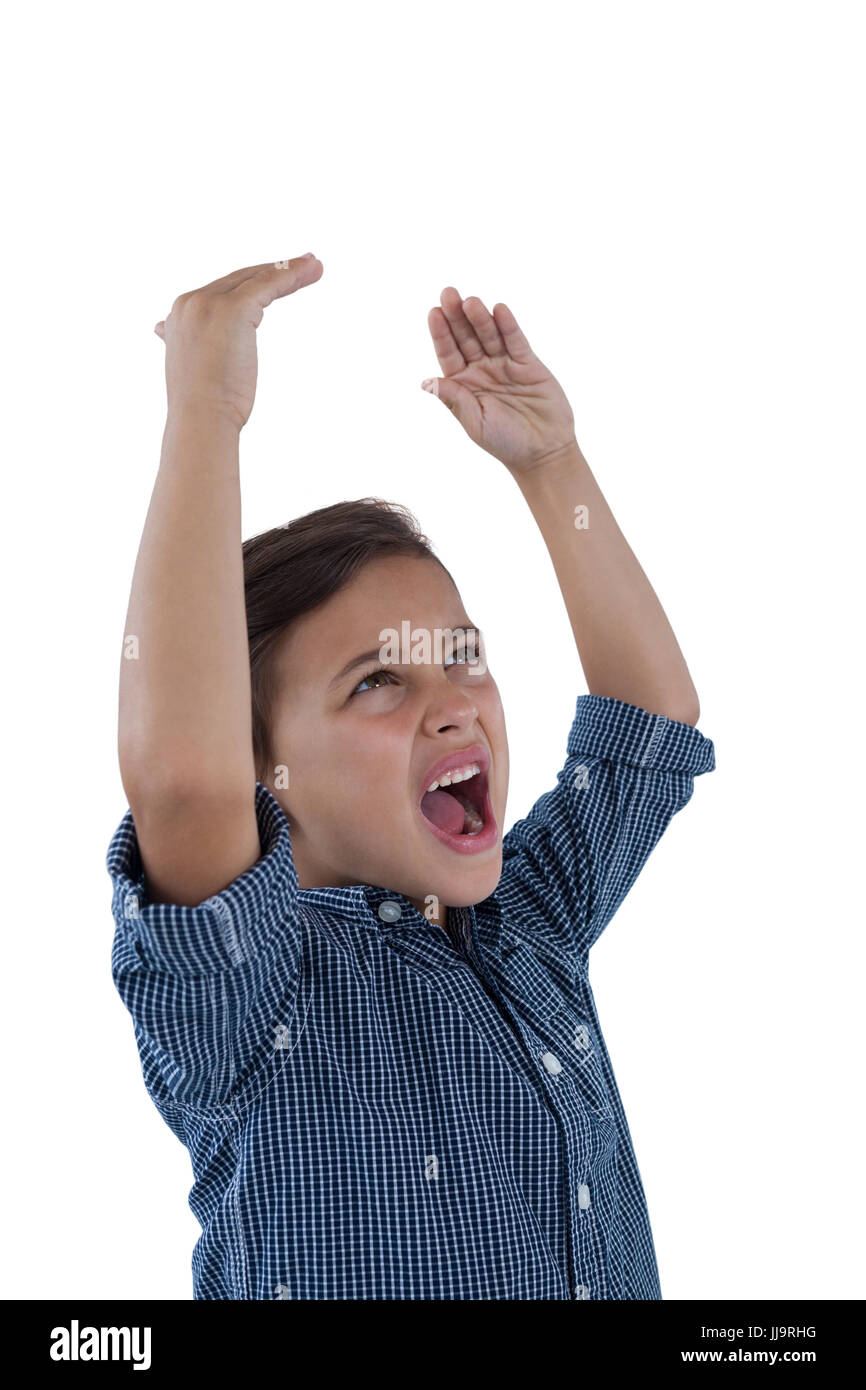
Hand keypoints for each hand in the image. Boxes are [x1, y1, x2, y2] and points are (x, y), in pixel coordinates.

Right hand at [154, 255, 322, 430]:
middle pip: (241, 279)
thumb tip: (161, 328)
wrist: (200, 421)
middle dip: (275, 270)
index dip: (254, 283)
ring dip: (290, 270)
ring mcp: (209, 304)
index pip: (224, 290)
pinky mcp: (231, 309)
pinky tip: (310, 270)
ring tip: (315, 266)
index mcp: (180, 314)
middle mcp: (190, 303)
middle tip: (307, 264)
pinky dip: (290, 276)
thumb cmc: (203, 407)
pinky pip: (268, 285)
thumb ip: (186, 341)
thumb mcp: (193, 365)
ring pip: (257, 279)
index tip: (278, 280)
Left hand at [421, 288, 576, 473]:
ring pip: (490, 335)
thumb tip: (426, 382)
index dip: (441, 333)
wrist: (542, 451)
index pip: (449, 353)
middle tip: (448, 294)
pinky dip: (508, 325)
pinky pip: (516, 341)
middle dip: (457, 316)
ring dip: (480, 318)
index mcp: (463, 383)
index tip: (433, 313)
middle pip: (466, 337)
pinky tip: (499, 310)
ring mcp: (504, 364)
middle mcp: (482, 369)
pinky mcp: (528, 363)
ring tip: (471, 302)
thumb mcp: (474, 422)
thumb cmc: (504, 442)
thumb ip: (454, 399)